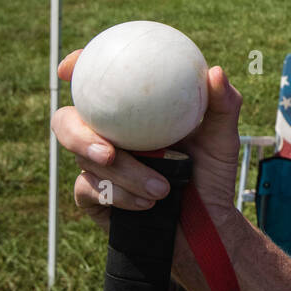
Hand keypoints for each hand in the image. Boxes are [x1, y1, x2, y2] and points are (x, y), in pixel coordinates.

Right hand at [52, 51, 244, 234]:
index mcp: (130, 114)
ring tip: (161, 189)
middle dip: (80, 136)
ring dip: (126, 176)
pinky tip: (147, 204)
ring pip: (87, 162)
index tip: (71, 68)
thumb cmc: (212, 175)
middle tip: (109, 152)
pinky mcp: (93, 198)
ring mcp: (96, 167)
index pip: (94, 85)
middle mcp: (107, 136)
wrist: (206, 223)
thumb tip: (215, 71)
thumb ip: (223, 105)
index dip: (76, 69)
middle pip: (67, 122)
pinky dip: (121, 196)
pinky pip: (90, 191)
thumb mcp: (223, 139)